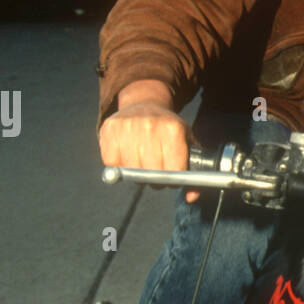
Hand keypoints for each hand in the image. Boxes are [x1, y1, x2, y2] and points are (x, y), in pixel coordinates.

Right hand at [99, 79, 199, 202]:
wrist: (144, 105)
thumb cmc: (168, 131)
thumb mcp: (187, 145)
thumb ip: (194, 173)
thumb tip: (191, 198)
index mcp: (173, 130)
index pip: (173, 171)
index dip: (173, 180)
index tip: (171, 176)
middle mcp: (151, 125)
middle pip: (151, 173)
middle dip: (154, 178)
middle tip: (156, 170)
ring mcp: (128, 126)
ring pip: (130, 170)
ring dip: (135, 172)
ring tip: (141, 161)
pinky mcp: (109, 128)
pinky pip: (111, 162)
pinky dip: (118, 164)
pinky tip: (126, 154)